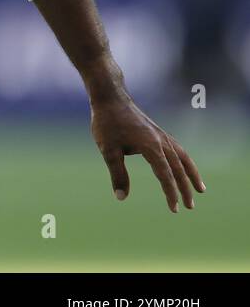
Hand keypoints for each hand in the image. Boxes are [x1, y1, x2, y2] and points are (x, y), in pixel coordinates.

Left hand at [90, 94, 204, 212]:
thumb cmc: (107, 123)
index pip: (165, 174)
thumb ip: (117, 174)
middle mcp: (161, 141)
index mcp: (150, 146)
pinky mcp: (158, 132)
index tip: (174, 209)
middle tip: (190, 206)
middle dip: (185, 188)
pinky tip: (185, 168)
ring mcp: (162, 135)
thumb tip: (121, 198)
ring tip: (200, 189)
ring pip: (183, 158)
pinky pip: (178, 149)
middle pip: (178, 168)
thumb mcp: (108, 150)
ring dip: (191, 174)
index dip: (170, 193)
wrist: (110, 97)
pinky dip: (185, 161)